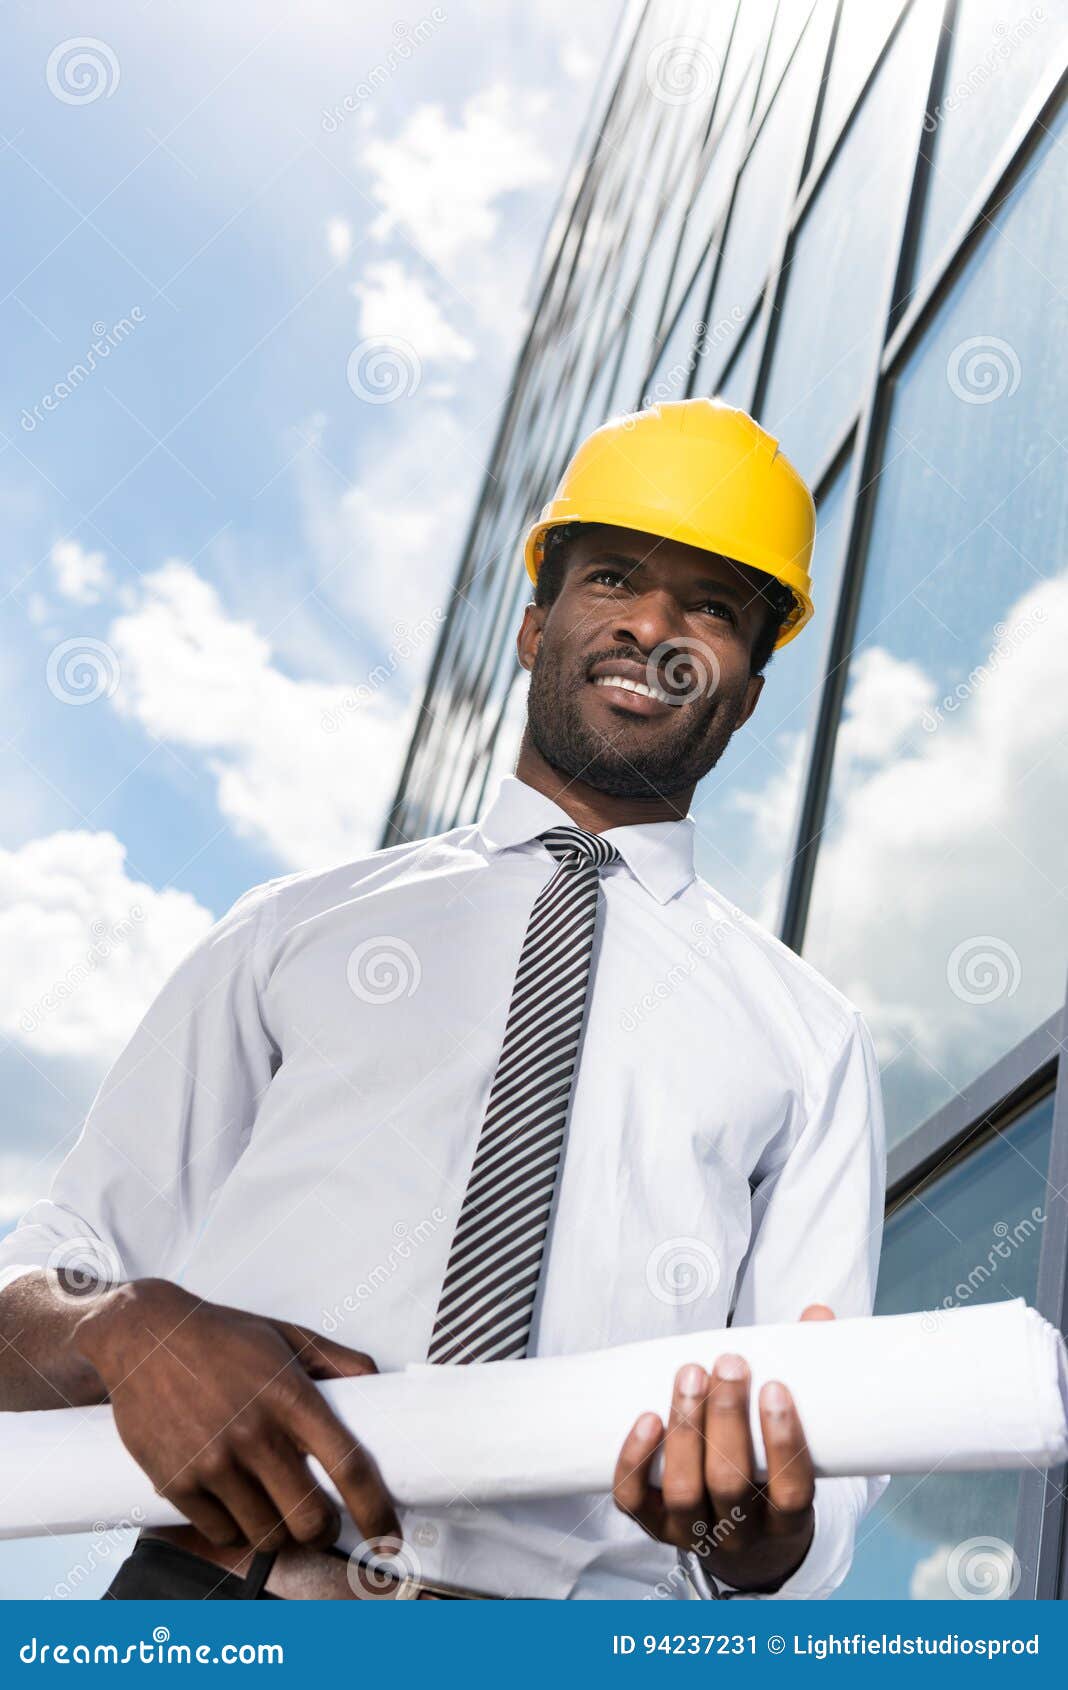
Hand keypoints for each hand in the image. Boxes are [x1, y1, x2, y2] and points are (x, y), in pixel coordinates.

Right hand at [75, 1278, 399, 1555]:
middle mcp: (254, 1432)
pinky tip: (239, 1509)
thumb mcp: (287, 1335)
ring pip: (266, 1534)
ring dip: (280, 1534)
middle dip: (323, 1530)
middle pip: (308, 1518)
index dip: (375, 1509)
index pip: (348, 1465)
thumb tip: (378, 1383)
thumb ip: (337, 1360)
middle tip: (322, 1522)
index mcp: (290, 1395)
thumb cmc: (222, 1337)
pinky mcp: (176, 1480)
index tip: (387, 1533)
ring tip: (277, 1513)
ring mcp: (212, 1460)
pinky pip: (221, 1532)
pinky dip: (236, 1530)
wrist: (145, 1337)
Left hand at [612, 1304, 832, 1593]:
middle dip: (726, 1420)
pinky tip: (645, 1418)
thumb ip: (812, 1380)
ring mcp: (693, 1534)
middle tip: (728, 1363)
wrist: (748, 1550)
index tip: (775, 1386)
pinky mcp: (653, 1526)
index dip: (783, 1442)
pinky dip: (635, 1461)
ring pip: (684, 1492)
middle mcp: (741, 1536)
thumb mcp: (802, 1443)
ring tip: (689, 1375)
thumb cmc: (774, 1480)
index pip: (792, 1492)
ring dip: (684, 1430)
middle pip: (729, 1485)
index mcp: (787, 1522)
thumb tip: (817, 1315)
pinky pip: (635, 1500)